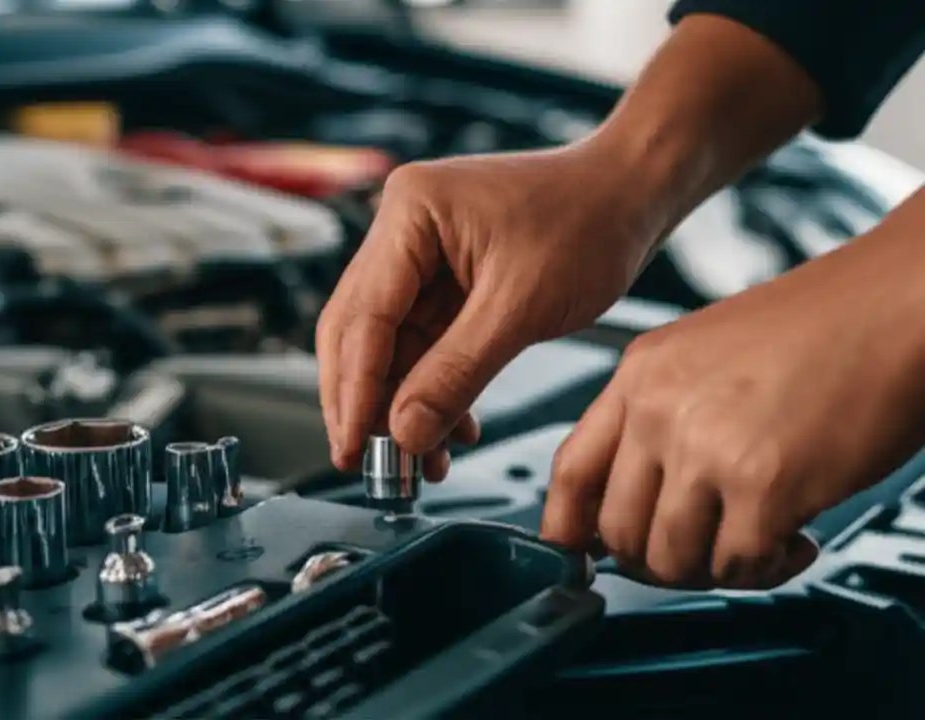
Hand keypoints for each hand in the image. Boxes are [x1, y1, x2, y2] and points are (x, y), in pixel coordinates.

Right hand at [316, 138, 673, 475]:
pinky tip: (450, 429)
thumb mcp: (521, 307)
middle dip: (363, 402)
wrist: (633, 194)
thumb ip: (456, 373)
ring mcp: (419, 254)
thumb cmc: (590, 220)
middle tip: (366, 463)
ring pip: (386, 347)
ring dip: (399, 405)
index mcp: (410, 213)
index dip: (353, 390)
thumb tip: (405, 432)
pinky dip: (430, 390)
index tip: (351, 447)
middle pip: (356, 332)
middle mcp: (402, 228)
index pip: (362, 316)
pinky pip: (421, 346)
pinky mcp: (442, 280)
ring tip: (418, 461)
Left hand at [541, 203, 924, 588]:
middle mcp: (660, 410)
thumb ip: (662, 416)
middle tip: (707, 550)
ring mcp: (707, 449)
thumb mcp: (706, 354)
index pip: (570, 472)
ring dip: (716, 569)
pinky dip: (769, 569)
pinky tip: (797, 538)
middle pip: (616, 531)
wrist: (903, 302)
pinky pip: (738, 566)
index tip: (586, 555)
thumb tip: (642, 500)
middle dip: (660, 561)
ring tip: (760, 540)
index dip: (569, 528)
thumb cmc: (827, 327)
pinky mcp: (764, 485)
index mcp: (639, 375)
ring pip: (670, 560)